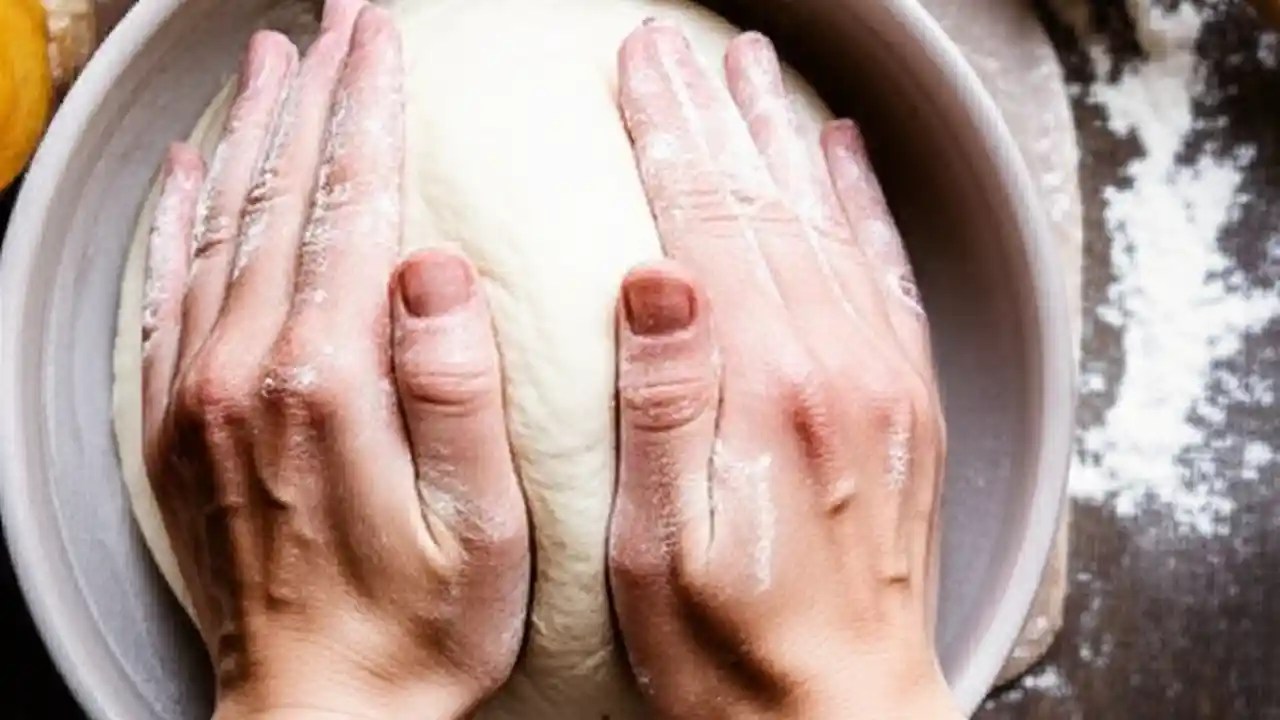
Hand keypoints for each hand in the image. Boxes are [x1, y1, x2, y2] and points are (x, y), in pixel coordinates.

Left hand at [141, 3, 527, 717]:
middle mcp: (249, 373)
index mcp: (330, 383)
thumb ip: (456, 388)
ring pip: (220, 228)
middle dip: (316, 96)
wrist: (316, 714)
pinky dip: (178, 218)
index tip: (385, 40)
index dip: (371, 112)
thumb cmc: (417, 630)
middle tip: (339, 24)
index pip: (353, 208)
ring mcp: (200, 396)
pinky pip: (166, 293)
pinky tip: (189, 174)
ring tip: (272, 62)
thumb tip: (435, 265)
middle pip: (284, 198)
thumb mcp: (481, 526)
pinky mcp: (176, 424)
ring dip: (252, 135)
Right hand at [608, 25, 956, 719]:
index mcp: (765, 390)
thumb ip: (662, 400)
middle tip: (675, 44)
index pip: (708, 224)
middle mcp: (838, 364)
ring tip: (752, 71)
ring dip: (783, 137)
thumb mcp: (658, 543)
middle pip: (766, 204)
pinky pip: (889, 274)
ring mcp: (884, 377)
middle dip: (714, 112)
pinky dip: (863, 203)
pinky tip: (843, 157)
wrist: (839, 712)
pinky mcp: (907, 400)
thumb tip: (654, 272)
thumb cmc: (731, 645)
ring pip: (828, 222)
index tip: (639, 64)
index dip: (668, 134)